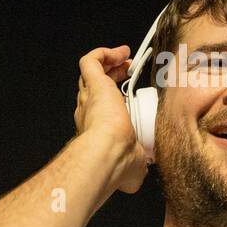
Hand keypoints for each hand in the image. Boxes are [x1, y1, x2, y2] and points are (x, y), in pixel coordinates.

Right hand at [74, 46, 149, 193]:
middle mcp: (88, 112)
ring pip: (90, 73)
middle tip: (128, 70)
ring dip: (108, 62)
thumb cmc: (119, 162)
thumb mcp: (134, 167)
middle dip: (110, 77)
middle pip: (93, 88)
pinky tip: (120, 52)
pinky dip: (103, 53)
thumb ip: (136, 167)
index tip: (129, 95)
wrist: (110, 153)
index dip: (113, 100)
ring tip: (125, 57)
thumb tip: (138, 174)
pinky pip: (90, 61)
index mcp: (96, 131)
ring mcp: (89, 98)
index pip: (99, 110)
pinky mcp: (93, 84)